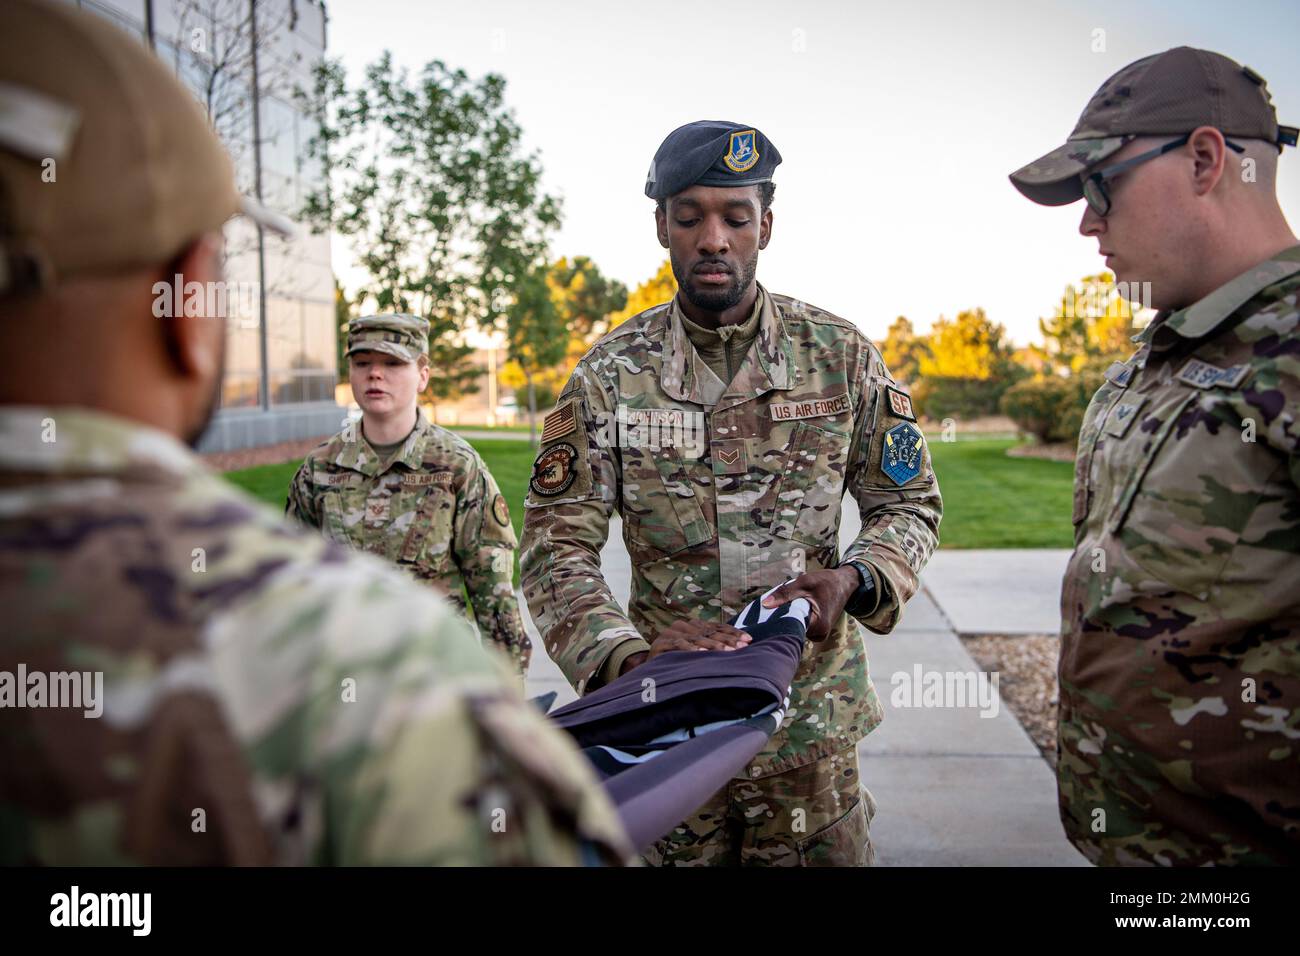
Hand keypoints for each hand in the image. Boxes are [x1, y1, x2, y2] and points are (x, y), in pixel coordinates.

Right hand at [619, 620, 751, 674]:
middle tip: (741, 647)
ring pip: (696, 638)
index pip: (717, 627)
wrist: (650, 670)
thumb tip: (743, 648)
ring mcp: (671, 633)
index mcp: (694, 625)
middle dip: (727, 640)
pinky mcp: (661, 643)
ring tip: (727, 651)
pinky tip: (702, 654)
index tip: (748, 640)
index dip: (733, 633)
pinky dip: (690, 649)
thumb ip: (715, 647)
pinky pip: (678, 645)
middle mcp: (683, 625)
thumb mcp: (699, 653)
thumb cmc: (679, 662)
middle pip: (709, 632)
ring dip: (713, 645)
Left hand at [761, 567, 859, 640]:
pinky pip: (801, 626)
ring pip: (796, 627)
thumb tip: (765, 604)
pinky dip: (795, 618)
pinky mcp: (818, 630)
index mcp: (818, 624)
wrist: (844, 583)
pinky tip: (791, 608)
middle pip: (792, 629)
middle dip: (781, 618)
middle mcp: (819, 634)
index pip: (790, 626)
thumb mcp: (804, 582)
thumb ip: (785, 593)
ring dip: (788, 617)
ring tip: (785, 604)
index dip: (777, 619)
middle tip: (773, 606)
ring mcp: (819, 634)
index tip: (766, 613)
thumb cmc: (827, 581)